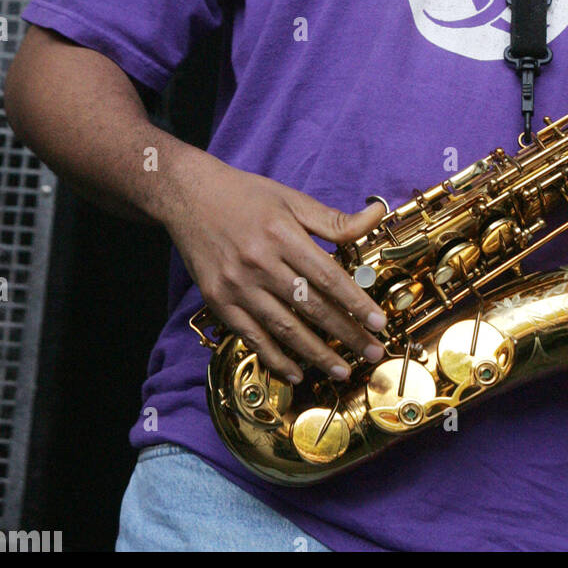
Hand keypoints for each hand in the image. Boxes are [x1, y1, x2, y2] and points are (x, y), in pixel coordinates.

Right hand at [162, 152, 387, 384]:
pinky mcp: (218, 301)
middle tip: (373, 353)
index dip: (356, 302)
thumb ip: (333, 219)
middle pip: (310, 306)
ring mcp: (237, 285)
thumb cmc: (246, 195)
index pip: (328, 276)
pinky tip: (296, 372)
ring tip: (342, 370)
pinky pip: (251, 336)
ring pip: (283, 328)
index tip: (379, 322)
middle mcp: (259, 262)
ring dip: (316, 354)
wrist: (189, 196)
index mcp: (282, 234)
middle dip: (346, 333)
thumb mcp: (291, 199)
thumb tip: (376, 217)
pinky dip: (275, 357)